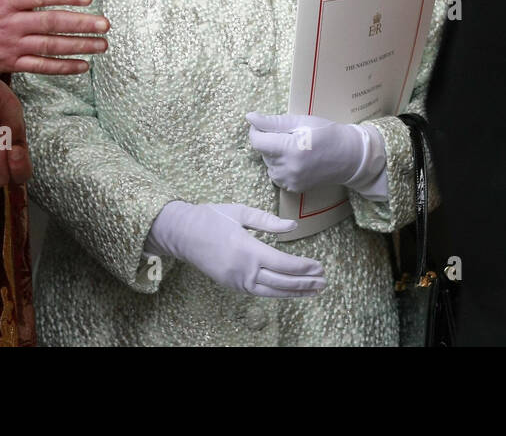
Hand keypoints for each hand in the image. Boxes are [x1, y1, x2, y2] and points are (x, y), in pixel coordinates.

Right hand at [0, 0, 110, 74]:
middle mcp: (11, 23)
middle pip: (51, 24)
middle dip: (81, 25)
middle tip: (105, 24)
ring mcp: (11, 45)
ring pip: (50, 47)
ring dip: (79, 47)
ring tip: (101, 45)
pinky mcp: (10, 62)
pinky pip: (40, 67)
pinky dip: (62, 68)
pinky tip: (82, 65)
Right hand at [145, 202, 325, 297]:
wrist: (181, 233)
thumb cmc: (211, 218)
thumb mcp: (241, 212)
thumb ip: (268, 221)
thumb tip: (293, 226)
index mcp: (248, 250)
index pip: (284, 264)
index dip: (304, 267)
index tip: (319, 266)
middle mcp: (244, 271)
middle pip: (282, 282)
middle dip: (305, 283)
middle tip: (324, 281)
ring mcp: (236, 281)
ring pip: (272, 292)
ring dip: (295, 293)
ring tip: (313, 291)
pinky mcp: (231, 285)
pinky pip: (260, 292)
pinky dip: (278, 293)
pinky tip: (289, 290)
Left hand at [247, 113, 376, 191]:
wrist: (350, 156)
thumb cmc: (327, 134)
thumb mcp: (301, 121)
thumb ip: (273, 122)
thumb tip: (250, 118)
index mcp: (290, 149)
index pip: (257, 141)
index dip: (257, 130)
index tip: (264, 124)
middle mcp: (288, 169)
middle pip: (263, 152)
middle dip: (270, 141)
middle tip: (289, 135)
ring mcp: (291, 181)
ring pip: (268, 164)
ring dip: (274, 155)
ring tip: (293, 147)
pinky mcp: (294, 189)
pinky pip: (276, 175)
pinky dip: (281, 166)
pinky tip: (296, 160)